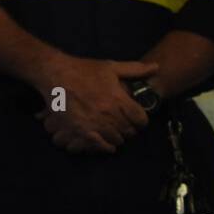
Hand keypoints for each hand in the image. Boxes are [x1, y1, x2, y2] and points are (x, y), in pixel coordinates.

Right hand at [33, 57, 157, 152]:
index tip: (138, 120)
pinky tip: (108, 145)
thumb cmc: (83, 69)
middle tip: (126, 127)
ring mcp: (95, 122)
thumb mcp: (110, 66)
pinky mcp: (81, 129)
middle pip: (129, 131)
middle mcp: (109, 113)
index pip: (140, 119)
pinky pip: (99, 144)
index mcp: (118, 98)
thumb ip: (135, 69)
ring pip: (116, 139)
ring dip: (118, 137)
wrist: (56, 74)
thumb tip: (157, 67)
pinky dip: (106, 146)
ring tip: (115, 133)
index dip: (141, 121)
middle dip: (130, 130)